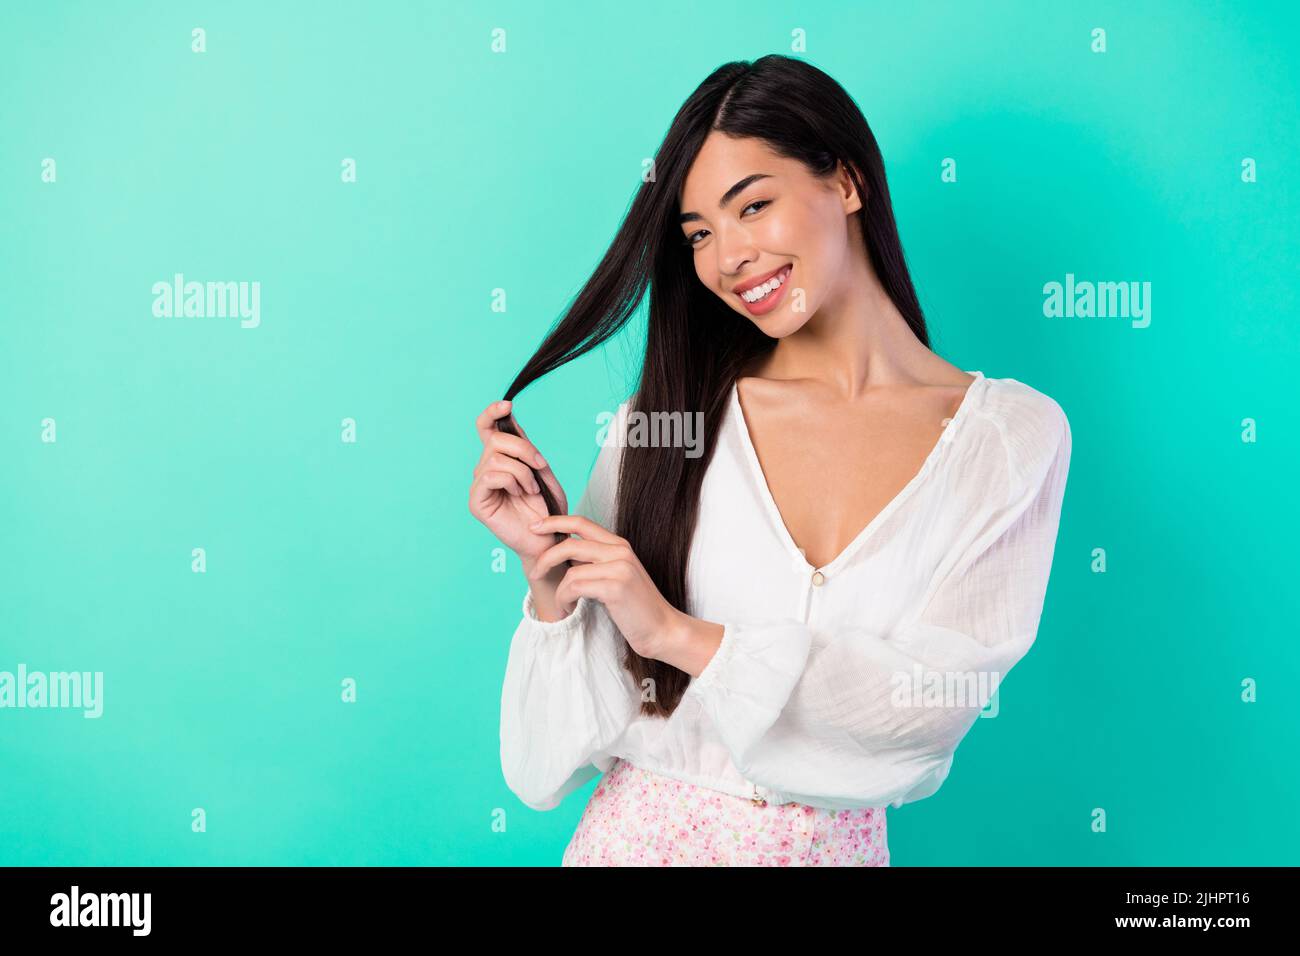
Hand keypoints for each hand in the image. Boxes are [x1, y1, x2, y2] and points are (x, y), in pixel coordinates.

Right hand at [468, 399, 567, 563]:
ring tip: (531, 489)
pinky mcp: (476, 501)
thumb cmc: (547, 509)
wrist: (549, 539)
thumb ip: (526, 447)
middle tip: (540, 465)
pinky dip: (512, 481)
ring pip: (495, 458)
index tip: (507, 405)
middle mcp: (486, 469)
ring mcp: (480, 485)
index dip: (492, 413)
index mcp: (501, 459)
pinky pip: (490, 476)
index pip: (486, 428)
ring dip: (522, 471)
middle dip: (523, 448)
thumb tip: (510, 419)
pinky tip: (521, 494)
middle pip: (494, 439)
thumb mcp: (542, 471)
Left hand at [526, 514, 688, 661]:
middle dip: (545, 558)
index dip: (554, 521)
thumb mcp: (616, 575)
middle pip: (569, 543)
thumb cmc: (635, 607)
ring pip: (570, 570)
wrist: (662, 629)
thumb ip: (595, 561)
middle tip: (534, 573)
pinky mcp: (615, 587)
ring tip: (561, 604)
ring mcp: (619, 568)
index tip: (534, 527)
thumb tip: (563, 552)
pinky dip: (565, 599)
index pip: (581, 522)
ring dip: (558, 590)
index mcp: (619, 544)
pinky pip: (575, 587)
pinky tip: (569, 609)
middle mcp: (620, 551)